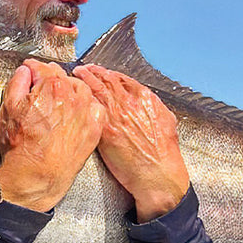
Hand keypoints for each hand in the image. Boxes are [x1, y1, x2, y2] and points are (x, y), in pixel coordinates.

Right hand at [0, 60, 103, 211]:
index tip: (30, 70)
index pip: (42, 67)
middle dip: (50, 78)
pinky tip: (78, 111)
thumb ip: (17, 83)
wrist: (36, 176)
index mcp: (51, 86)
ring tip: (60, 98)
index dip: (32, 68)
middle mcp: (72, 95)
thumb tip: (24, 72)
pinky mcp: (94, 128)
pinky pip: (95, 108)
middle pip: (62, 76)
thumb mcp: (9, 108)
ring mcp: (86, 112)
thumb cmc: (22, 147)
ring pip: (81, 89)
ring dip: (70, 89)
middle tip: (41, 86)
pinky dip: (88, 106)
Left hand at [72, 64, 189, 221]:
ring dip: (84, 80)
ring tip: (77, 75)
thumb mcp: (166, 120)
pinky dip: (82, 99)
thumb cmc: (164, 153)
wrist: (158, 174)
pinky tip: (76, 96)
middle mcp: (129, 103)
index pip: (122, 78)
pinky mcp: (104, 131)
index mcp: (145, 99)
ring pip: (96, 90)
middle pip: (106, 80)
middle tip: (84, 69)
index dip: (109, 73)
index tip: (102, 71)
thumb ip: (153, 107)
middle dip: (93, 72)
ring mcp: (116, 116)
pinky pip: (89, 109)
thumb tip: (146, 102)